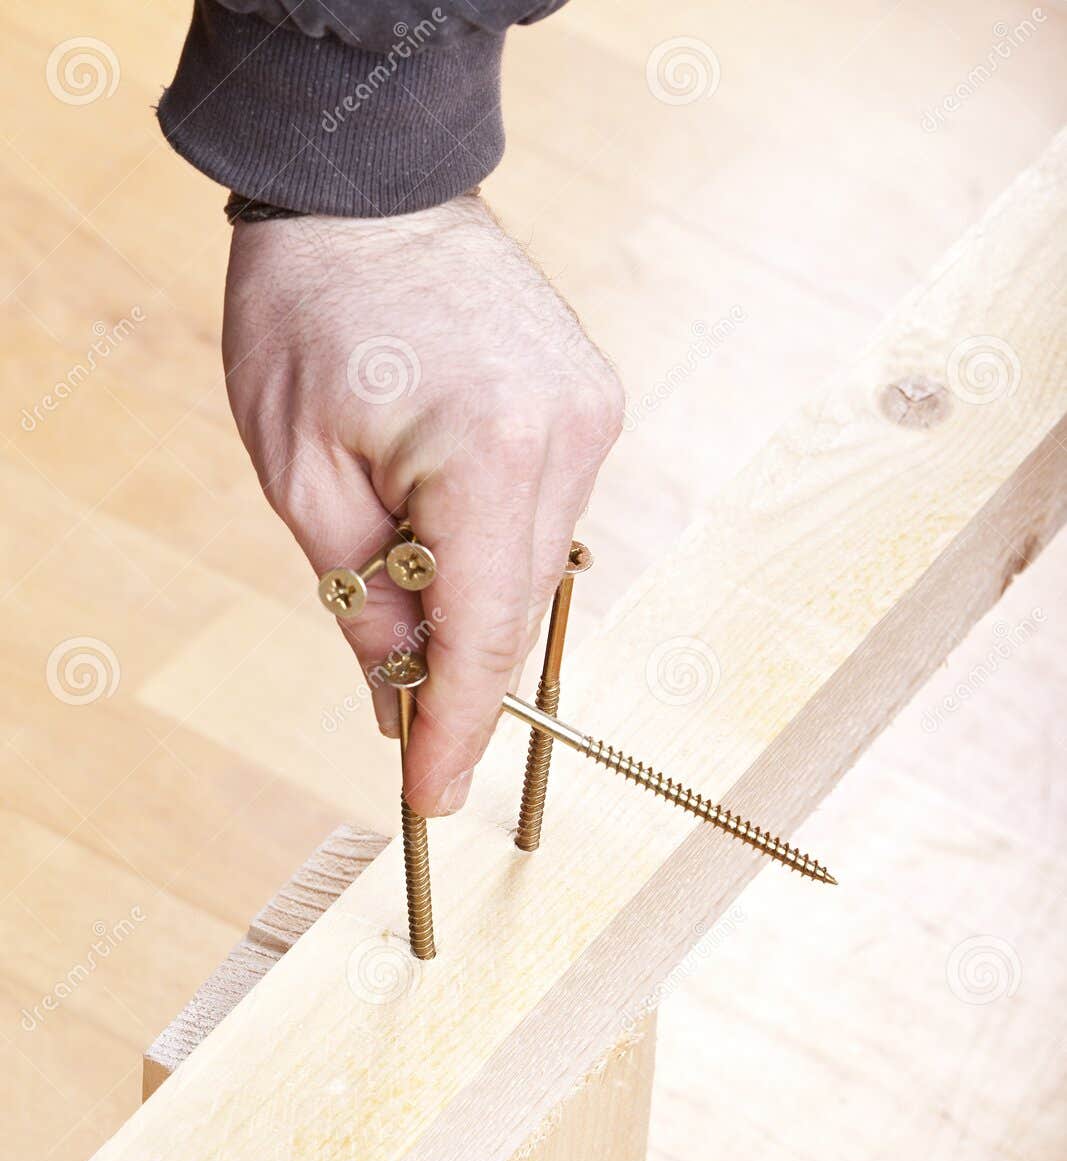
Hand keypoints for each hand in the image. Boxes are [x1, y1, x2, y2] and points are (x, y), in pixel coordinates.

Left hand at [222, 192, 622, 815]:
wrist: (370, 187)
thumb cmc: (310, 314)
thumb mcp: (299, 477)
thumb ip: (360, 599)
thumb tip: (402, 702)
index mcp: (488, 454)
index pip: (483, 637)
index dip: (457, 730)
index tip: (433, 797)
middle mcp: (566, 438)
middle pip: (519, 613)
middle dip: (461, 677)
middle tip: (405, 721)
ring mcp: (593, 417)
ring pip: (539, 572)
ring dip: (476, 608)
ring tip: (403, 587)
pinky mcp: (596, 402)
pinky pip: (549, 519)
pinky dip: (498, 553)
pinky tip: (444, 529)